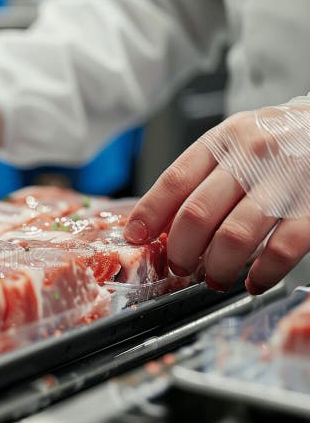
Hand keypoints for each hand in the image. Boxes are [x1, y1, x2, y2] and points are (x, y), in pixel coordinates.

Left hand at [124, 99, 309, 294]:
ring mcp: (285, 180)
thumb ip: (198, 177)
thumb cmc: (277, 141)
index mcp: (223, 141)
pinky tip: (253, 282)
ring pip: (234, 236)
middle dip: (180, 251)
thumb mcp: (232, 144)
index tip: (137, 239)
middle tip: (179, 267)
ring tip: (213, 278)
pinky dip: (262, 274)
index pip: (174, 181)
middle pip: (197, 214)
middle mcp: (251, 156)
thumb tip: (156, 223)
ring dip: (216, 268)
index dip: (149, 215)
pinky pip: (281, 249)